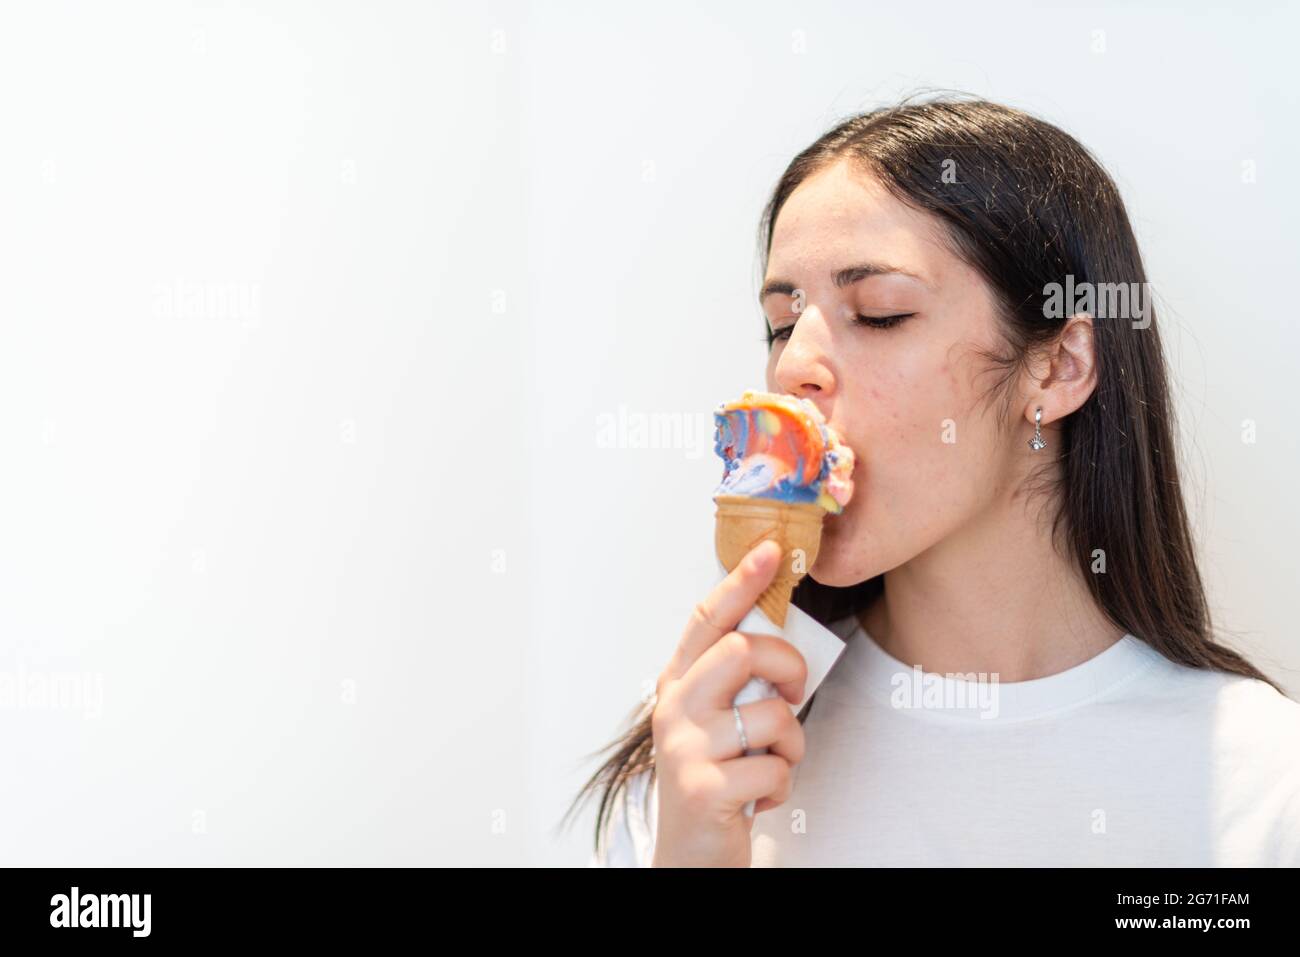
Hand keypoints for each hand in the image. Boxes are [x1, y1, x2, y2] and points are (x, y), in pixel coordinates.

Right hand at [649, 540, 807, 866]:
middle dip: (788, 668)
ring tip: (775, 760)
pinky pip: (776, 768)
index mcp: (678, 684)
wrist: (689, 855)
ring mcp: (686, 748)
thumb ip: (732, 681)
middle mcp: (675, 708)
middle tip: (792, 693)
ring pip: (770, 715)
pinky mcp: (705, 788)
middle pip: (743, 652)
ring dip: (792, 743)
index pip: (708, 619)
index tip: (772, 549)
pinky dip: (784, 784)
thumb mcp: (713, 721)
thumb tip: (778, 633)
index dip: (740, 581)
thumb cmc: (711, 778)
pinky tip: (762, 796)